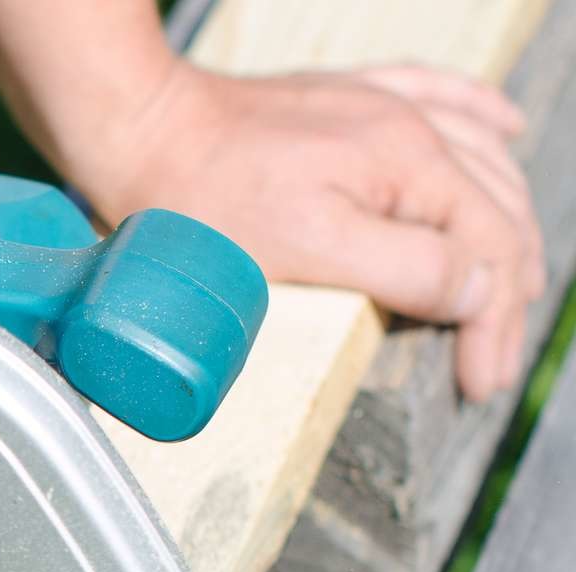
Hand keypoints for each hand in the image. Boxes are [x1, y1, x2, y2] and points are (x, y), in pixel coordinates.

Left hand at [68, 62, 544, 400]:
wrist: (142, 132)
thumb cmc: (207, 201)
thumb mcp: (310, 249)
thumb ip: (404, 268)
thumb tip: (481, 290)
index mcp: (411, 164)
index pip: (489, 253)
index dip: (494, 327)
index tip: (479, 387)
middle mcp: (410, 127)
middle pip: (496, 213)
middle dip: (506, 292)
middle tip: (493, 360)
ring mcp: (380, 108)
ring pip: (482, 162)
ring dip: (507, 223)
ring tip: (516, 282)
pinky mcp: (347, 100)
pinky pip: (443, 96)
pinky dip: (483, 117)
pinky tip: (507, 129)